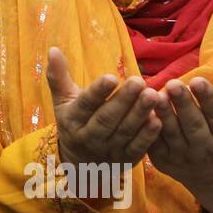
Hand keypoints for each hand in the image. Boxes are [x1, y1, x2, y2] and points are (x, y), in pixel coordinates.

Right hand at [46, 47, 162, 171]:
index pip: (85, 105)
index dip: (98, 92)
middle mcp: (89, 136)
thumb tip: (54, 48)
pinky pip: (138, 148)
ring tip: (153, 94)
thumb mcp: (63, 101)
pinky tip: (158, 119)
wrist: (80, 164)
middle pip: (107, 118)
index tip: (111, 77)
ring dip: (140, 114)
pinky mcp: (126, 159)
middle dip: (123, 100)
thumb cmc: (74, 122)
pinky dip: (148, 136)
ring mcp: (108, 150)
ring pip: (125, 132)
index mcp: (72, 119)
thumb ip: (59, 76)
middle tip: (139, 81)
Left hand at [149, 72, 212, 187]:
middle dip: (183, 103)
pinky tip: (141, 111)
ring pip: (172, 133)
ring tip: (155, 94)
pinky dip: (148, 129)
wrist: (210, 175)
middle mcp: (205, 147)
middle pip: (193, 124)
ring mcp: (183, 156)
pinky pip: (154, 144)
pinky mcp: (163, 161)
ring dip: (163, 114)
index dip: (207, 97)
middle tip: (172, 83)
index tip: (197, 79)